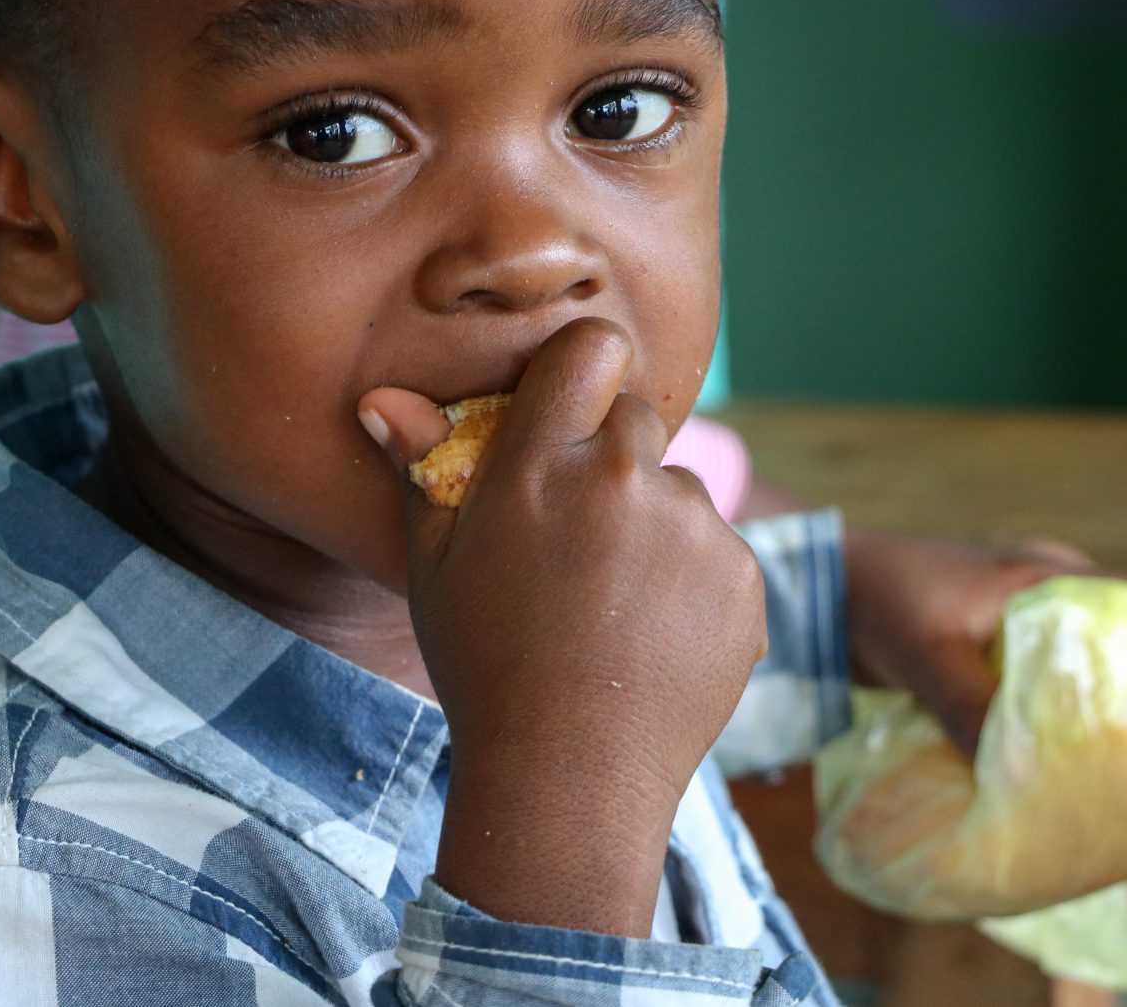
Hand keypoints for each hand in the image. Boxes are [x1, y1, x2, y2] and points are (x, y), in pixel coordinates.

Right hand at [358, 318, 766, 936]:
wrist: (570, 777)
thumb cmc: (485, 666)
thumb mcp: (436, 566)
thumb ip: (424, 469)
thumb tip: (383, 397)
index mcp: (543, 463)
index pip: (592, 349)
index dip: (584, 371)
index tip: (571, 407)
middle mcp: (626, 478)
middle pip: (636, 418)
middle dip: (611, 457)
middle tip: (578, 539)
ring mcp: (693, 527)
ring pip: (678, 491)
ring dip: (653, 526)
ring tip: (612, 606)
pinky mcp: (743, 575)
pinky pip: (718, 550)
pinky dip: (693, 582)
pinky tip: (652, 636)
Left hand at [843, 531, 1096, 755]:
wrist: (826, 589)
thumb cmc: (882, 602)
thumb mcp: (930, 656)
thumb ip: (975, 709)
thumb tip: (1026, 780)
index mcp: (1052, 574)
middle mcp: (1054, 591)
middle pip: (1125, 644)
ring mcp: (1029, 620)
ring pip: (1087, 669)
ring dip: (1102, 714)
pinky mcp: (1002, 651)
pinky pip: (1048, 685)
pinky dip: (1059, 717)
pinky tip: (1066, 765)